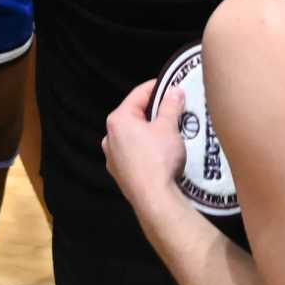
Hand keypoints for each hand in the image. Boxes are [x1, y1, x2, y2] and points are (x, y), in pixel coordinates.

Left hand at [103, 79, 186, 213]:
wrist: (154, 199)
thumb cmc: (158, 159)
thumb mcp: (168, 126)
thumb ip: (170, 105)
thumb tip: (174, 92)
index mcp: (118, 120)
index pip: (139, 94)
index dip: (157, 87)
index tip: (172, 85)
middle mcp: (110, 137)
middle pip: (135, 115)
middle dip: (155, 111)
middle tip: (175, 109)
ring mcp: (113, 158)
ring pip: (134, 136)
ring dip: (150, 132)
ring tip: (171, 132)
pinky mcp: (120, 174)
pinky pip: (134, 153)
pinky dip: (147, 149)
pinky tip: (162, 153)